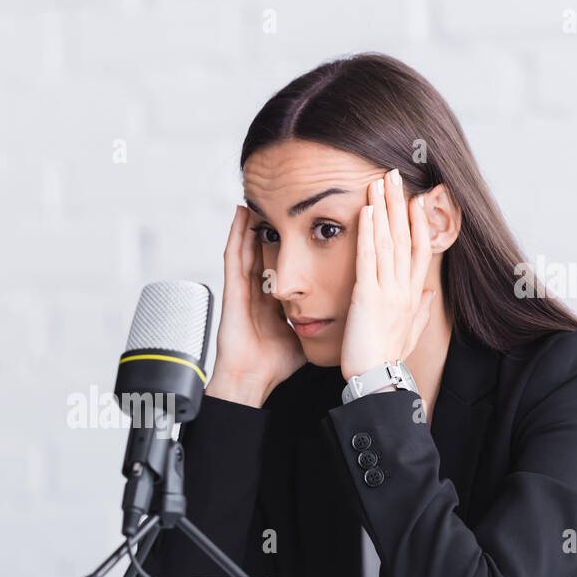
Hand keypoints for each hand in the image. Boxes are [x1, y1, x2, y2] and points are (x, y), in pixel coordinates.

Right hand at [205, 204, 307, 407]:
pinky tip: (241, 216)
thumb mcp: (304, 338)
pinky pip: (233, 257)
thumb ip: (319, 324)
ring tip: (259, 197)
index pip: (283, 265)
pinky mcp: (232, 290)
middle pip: (264, 250)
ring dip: (252, 223)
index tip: (305, 223)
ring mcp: (243, 289)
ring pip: (247, 247)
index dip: (291, 244)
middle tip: (281, 201)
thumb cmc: (274, 365)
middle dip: (271, 227)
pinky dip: (236, 235)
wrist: (252, 378)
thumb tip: (344, 318)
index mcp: (273, 300)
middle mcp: (257, 290)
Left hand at [340, 168, 434, 381]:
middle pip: (404, 237)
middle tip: (395, 175)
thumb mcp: (411, 332)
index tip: (414, 199)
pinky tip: (367, 211)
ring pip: (388, 241)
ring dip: (384, 209)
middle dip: (399, 204)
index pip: (418, 250)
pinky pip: (368, 258)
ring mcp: (388, 290)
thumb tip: (429, 292)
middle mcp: (404, 288)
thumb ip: (421, 310)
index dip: (417, 222)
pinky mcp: (367, 296)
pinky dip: (368, 233)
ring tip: (380, 182)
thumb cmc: (389, 359)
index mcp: (413, 295)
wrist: (377, 378)